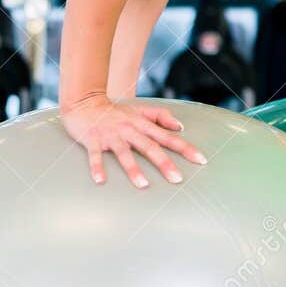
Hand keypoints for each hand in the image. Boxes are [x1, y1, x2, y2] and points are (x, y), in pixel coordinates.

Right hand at [61, 96, 206, 187]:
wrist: (84, 102)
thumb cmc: (115, 111)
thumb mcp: (140, 110)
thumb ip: (161, 116)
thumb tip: (180, 126)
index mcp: (142, 124)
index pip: (168, 137)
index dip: (185, 148)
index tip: (201, 160)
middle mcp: (129, 130)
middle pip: (149, 147)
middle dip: (164, 163)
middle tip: (177, 178)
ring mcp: (111, 136)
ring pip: (124, 153)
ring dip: (133, 169)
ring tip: (143, 185)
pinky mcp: (93, 140)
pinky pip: (95, 155)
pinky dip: (97, 167)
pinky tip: (101, 180)